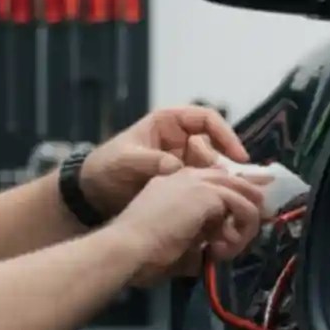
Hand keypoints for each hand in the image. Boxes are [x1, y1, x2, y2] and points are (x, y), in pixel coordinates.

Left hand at [79, 106, 248, 218]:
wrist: (91, 195)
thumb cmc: (105, 168)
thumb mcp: (124, 161)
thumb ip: (150, 161)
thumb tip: (176, 167)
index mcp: (168, 123)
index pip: (206, 120)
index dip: (225, 134)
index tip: (237, 156)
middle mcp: (179, 140)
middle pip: (214, 147)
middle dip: (225, 166)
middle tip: (233, 188)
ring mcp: (181, 162)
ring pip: (211, 169)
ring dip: (219, 184)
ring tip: (224, 201)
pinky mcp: (180, 184)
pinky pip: (202, 186)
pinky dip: (209, 195)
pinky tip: (214, 209)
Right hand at [108, 167, 264, 287]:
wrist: (126, 247)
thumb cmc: (140, 251)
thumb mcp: (174, 241)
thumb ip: (196, 239)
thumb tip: (215, 250)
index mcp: (174, 184)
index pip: (215, 184)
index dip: (231, 204)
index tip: (233, 230)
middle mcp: (188, 177)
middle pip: (234, 183)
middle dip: (247, 209)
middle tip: (246, 236)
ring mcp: (199, 182)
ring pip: (243, 194)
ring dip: (246, 225)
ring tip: (230, 250)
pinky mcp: (208, 194)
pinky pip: (243, 206)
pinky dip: (243, 229)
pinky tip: (224, 248)